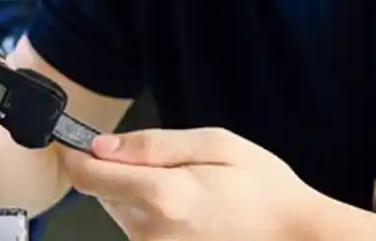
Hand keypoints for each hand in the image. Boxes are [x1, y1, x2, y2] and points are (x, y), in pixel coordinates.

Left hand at [63, 127, 329, 240]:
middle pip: (102, 194)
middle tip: (165, 165)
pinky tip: (190, 213)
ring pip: (122, 214)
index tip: (76, 144)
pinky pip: (143, 233)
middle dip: (118, 173)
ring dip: (139, 197)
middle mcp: (151, 231)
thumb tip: (102, 147)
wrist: (300, 238)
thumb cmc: (265, 190)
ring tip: (188, 191)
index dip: (75, 156)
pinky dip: (155, 218)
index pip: (86, 176)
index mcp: (162, 195)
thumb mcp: (214, 145)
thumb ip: (152, 145)